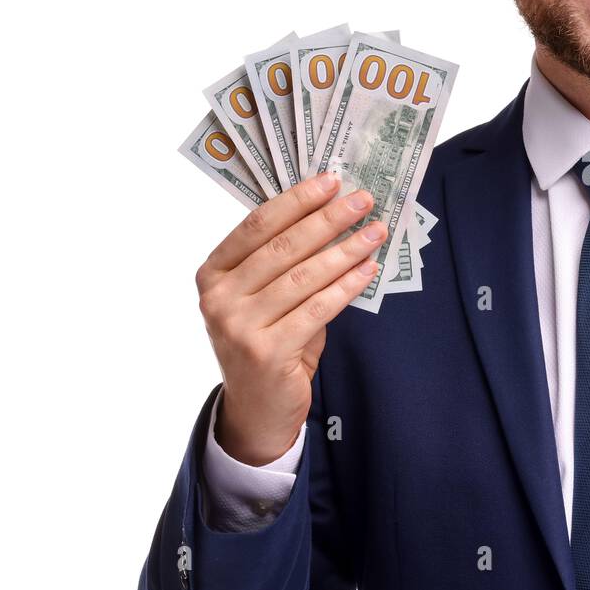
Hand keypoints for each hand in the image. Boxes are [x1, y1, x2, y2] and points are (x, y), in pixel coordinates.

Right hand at [195, 172, 383, 464]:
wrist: (256, 409)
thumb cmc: (268, 341)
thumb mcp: (265, 297)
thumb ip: (286, 262)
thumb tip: (334, 214)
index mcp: (213, 273)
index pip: (257, 225)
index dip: (297, 200)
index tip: (331, 180)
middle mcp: (219, 298)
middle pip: (284, 246)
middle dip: (329, 218)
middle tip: (364, 200)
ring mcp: (239, 326)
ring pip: (305, 275)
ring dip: (346, 249)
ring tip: (376, 232)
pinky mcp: (268, 351)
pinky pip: (318, 308)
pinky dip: (348, 285)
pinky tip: (369, 269)